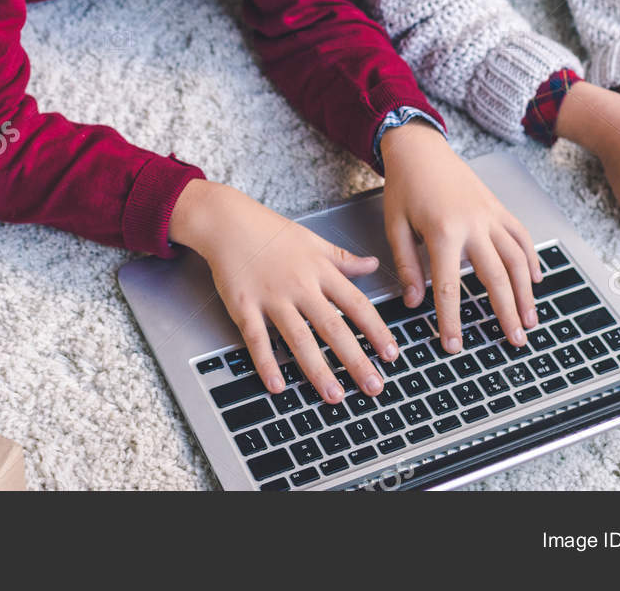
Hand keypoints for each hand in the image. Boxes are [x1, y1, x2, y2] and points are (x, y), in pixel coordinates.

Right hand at [168, 178, 399, 403]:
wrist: (228, 222)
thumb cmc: (270, 231)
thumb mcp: (313, 241)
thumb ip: (343, 259)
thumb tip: (373, 265)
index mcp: (320, 271)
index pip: (356, 304)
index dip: (376, 330)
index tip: (391, 353)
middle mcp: (300, 286)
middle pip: (333, 327)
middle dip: (356, 359)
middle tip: (373, 386)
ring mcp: (271, 298)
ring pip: (299, 339)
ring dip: (318, 370)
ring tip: (334, 396)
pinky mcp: (244, 306)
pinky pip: (257, 339)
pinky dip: (267, 363)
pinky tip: (278, 386)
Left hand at [378, 120, 540, 350]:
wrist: (420, 148)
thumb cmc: (404, 186)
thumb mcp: (395, 226)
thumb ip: (407, 265)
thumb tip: (414, 302)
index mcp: (443, 231)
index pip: (448, 286)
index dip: (451, 319)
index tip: (455, 344)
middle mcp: (473, 224)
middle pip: (495, 276)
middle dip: (506, 312)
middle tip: (515, 340)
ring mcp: (490, 215)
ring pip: (517, 258)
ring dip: (526, 292)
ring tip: (531, 319)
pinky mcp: (498, 207)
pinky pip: (521, 236)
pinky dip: (532, 259)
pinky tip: (537, 280)